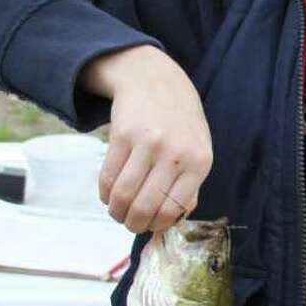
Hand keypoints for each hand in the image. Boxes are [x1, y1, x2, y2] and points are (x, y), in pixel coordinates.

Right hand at [80, 45, 212, 233]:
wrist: (156, 79)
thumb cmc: (180, 121)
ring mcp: (148, 143)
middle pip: (145, 207)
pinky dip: (105, 193)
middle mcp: (176, 153)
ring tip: (117, 211)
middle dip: (133, 224)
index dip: (156, 225)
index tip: (149, 226)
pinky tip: (109, 193)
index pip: (174, 210)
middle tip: (129, 223)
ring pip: (123, 195)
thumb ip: (190, 185)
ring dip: (116, 211)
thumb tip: (170, 221)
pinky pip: (108, 177)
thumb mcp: (198, 149)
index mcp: (200, 162)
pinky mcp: (122, 134)